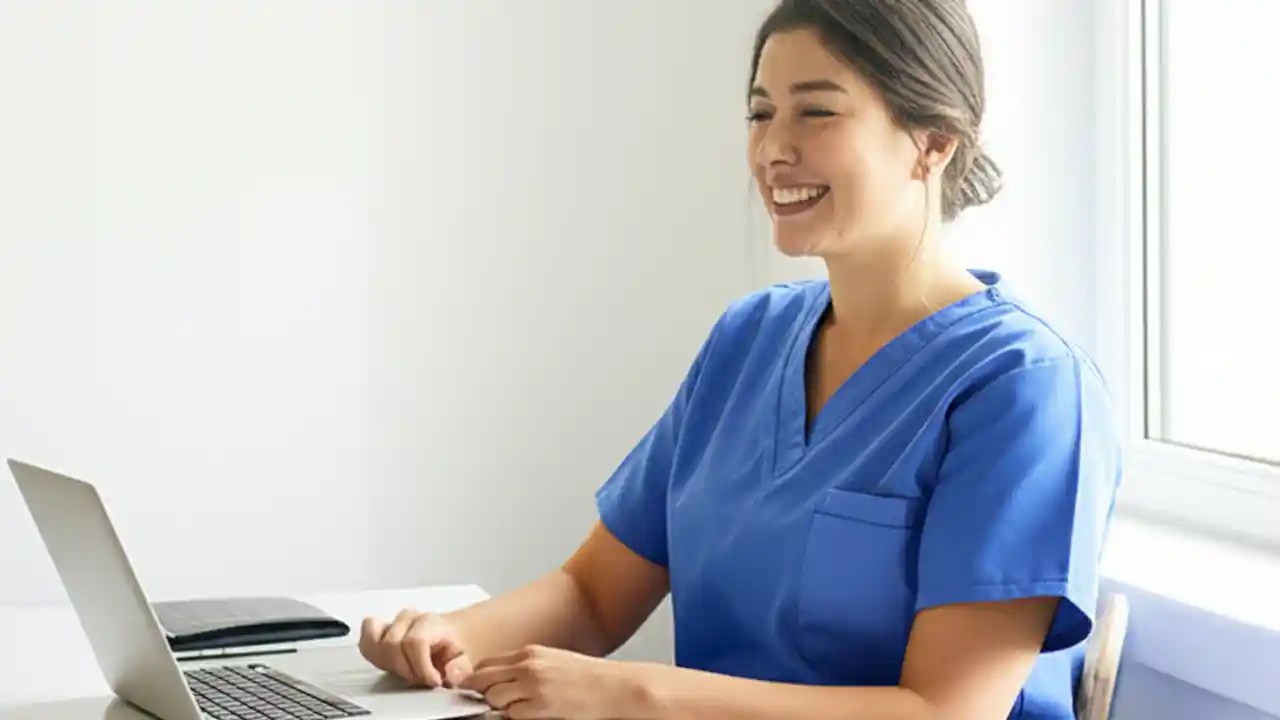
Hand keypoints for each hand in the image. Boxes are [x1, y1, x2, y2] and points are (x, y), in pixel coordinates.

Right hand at [358, 608, 473, 688]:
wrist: (452, 636)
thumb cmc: (454, 647)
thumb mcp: (467, 658)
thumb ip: (461, 667)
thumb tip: (452, 673)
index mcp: (430, 622)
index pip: (414, 641)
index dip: (421, 667)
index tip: (432, 681)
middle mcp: (409, 619)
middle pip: (392, 644)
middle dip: (406, 669)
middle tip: (421, 678)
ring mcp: (392, 624)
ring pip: (374, 642)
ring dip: (389, 663)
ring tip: (406, 670)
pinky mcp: (378, 632)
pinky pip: (365, 638)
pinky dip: (373, 654)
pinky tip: (390, 663)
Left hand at [459, 645, 647, 719]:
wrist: (615, 689)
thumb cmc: (591, 678)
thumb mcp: (555, 661)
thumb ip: (529, 666)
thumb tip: (506, 678)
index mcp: (531, 653)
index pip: (486, 663)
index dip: (479, 678)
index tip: (478, 687)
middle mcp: (528, 667)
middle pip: (482, 680)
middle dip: (482, 691)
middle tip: (490, 701)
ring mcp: (532, 688)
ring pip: (494, 699)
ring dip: (500, 706)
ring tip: (518, 708)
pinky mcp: (539, 710)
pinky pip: (512, 716)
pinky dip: (515, 717)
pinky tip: (530, 714)